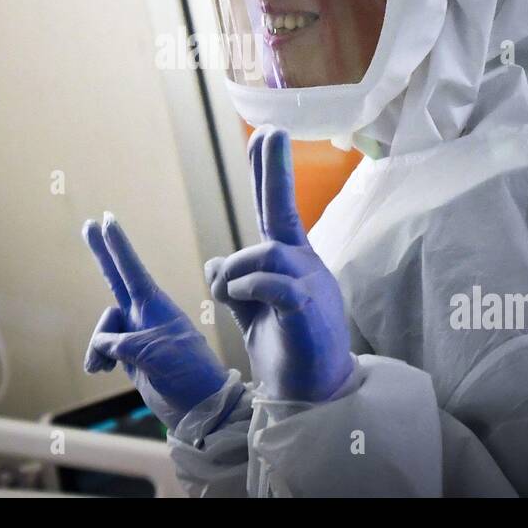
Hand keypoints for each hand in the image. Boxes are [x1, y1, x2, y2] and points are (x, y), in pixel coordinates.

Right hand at [82, 213, 228, 428]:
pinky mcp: (131, 357)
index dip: (118, 245)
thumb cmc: (186, 372)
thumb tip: (102, 346)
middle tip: (87, 225)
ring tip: (101, 367)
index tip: (107, 219)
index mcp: (155, 306)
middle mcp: (144, 315)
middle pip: (115, 279)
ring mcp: (137, 335)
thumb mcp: (152, 352)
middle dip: (101, 255)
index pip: (132, 269)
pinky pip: (104, 349)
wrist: (200, 406)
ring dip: (97, 346)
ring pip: (104, 329)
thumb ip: (121, 343)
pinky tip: (101, 370)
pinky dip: (98, 358)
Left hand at [206, 127, 354, 402]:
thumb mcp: (252, 312)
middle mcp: (303, 264)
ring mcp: (310, 284)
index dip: (269, 173)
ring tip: (229, 294)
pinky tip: (238, 298)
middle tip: (270, 132)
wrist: (312, 395)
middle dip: (275, 170)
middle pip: (284, 210)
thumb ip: (237, 283)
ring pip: (265, 252)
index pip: (276, 209)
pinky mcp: (308, 309)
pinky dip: (250, 287)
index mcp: (289, 262)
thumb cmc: (286, 350)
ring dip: (237, 270)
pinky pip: (274, 283)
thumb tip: (216, 261)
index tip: (264, 136)